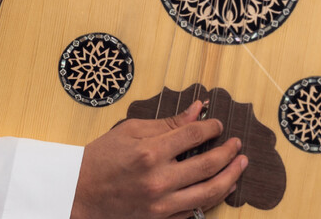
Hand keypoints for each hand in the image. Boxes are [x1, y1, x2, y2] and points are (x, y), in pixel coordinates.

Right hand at [70, 100, 248, 218]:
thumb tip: (197, 110)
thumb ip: (166, 123)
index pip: (193, 135)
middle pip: (207, 165)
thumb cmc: (101, 158)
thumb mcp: (129, 131)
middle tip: (237, 145)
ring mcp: (161, 204)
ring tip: (240, 165)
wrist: (79, 193)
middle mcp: (158, 180)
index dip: (211, 127)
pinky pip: (195, 211)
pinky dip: (212, 198)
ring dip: (230, 177)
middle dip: (228, 152)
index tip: (218, 125)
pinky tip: (222, 187)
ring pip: (209, 192)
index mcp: (149, 153)